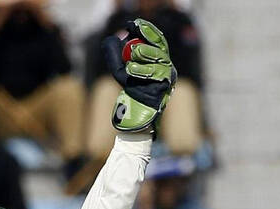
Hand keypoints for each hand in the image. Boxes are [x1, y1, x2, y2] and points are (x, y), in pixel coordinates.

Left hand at [104, 18, 175, 133]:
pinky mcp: (166, 85)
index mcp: (158, 57)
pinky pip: (155, 73)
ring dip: (142, 57)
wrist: (135, 113)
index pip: (156, 39)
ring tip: (129, 64)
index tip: (134, 25)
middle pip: (159, 46)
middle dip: (146, 40)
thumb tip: (111, 39)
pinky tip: (130, 70)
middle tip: (132, 42)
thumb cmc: (131, 91)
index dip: (147, 30)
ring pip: (157, 58)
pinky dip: (141, 71)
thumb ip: (115, 55)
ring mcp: (167, 74)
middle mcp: (166, 64)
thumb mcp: (120, 70)